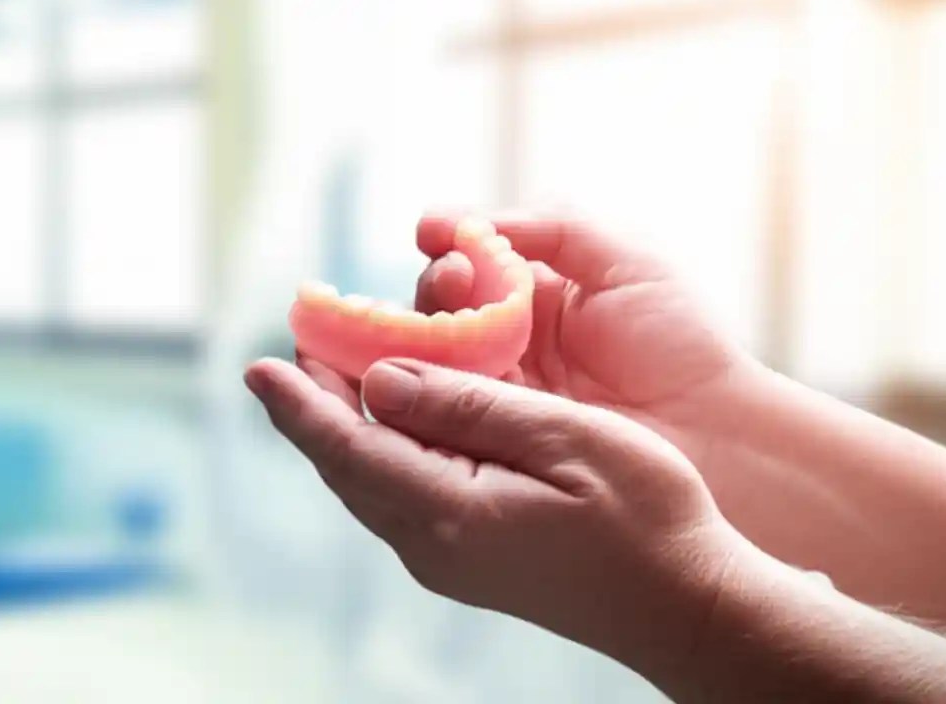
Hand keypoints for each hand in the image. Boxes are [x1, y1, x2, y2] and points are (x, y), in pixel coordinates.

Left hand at [244, 355, 745, 681]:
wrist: (690, 607)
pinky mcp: (470, 560)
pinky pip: (402, 494)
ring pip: (372, 480)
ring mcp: (450, 559)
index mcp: (449, 512)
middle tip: (302, 339)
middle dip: (316, 403)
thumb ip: (468, 406)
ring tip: (336, 368)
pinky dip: (385, 448)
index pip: (345, 449)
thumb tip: (380, 379)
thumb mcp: (564, 439)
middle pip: (348, 464)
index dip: (297, 404)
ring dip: (348, 423)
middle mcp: (433, 544)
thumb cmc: (647, 519)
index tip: (255, 364)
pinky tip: (398, 418)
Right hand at [413, 210, 752, 461]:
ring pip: (431, 354)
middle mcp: (504, 339)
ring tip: (438, 322)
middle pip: (439, 307)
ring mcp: (495, 390)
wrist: (715, 435)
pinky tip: (423, 368)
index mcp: (533, 294)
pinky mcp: (492, 438)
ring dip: (421, 332)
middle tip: (453, 280)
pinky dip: (425, 385)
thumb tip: (458, 221)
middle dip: (436, 285)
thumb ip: (550, 228)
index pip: (469, 262)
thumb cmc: (680, 341)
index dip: (448, 244)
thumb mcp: (622, 261)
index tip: (435, 233)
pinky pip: (442, 407)